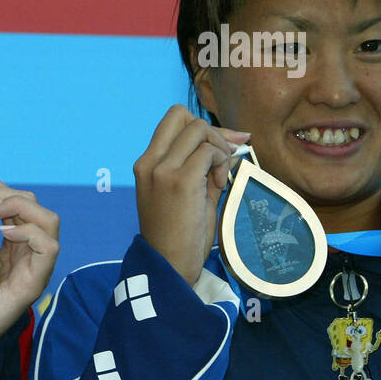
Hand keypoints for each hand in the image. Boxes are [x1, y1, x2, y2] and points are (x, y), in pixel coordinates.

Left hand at [0, 165, 58, 348]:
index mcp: (10, 239)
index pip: (11, 196)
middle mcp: (27, 248)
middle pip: (28, 202)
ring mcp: (35, 264)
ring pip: (47, 219)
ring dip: (16, 204)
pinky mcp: (36, 281)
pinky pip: (49, 246)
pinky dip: (30, 232)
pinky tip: (4, 231)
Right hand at [132, 105, 249, 284]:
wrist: (169, 263)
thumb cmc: (178, 233)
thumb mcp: (187, 192)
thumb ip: (202, 166)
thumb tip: (234, 141)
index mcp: (146, 163)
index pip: (172, 120)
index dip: (202, 126)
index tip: (223, 146)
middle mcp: (149, 162)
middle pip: (182, 115)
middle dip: (211, 130)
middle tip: (224, 156)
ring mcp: (162, 170)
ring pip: (198, 129)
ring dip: (218, 147)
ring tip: (219, 175)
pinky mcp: (179, 181)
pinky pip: (208, 152)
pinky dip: (221, 162)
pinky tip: (218, 184)